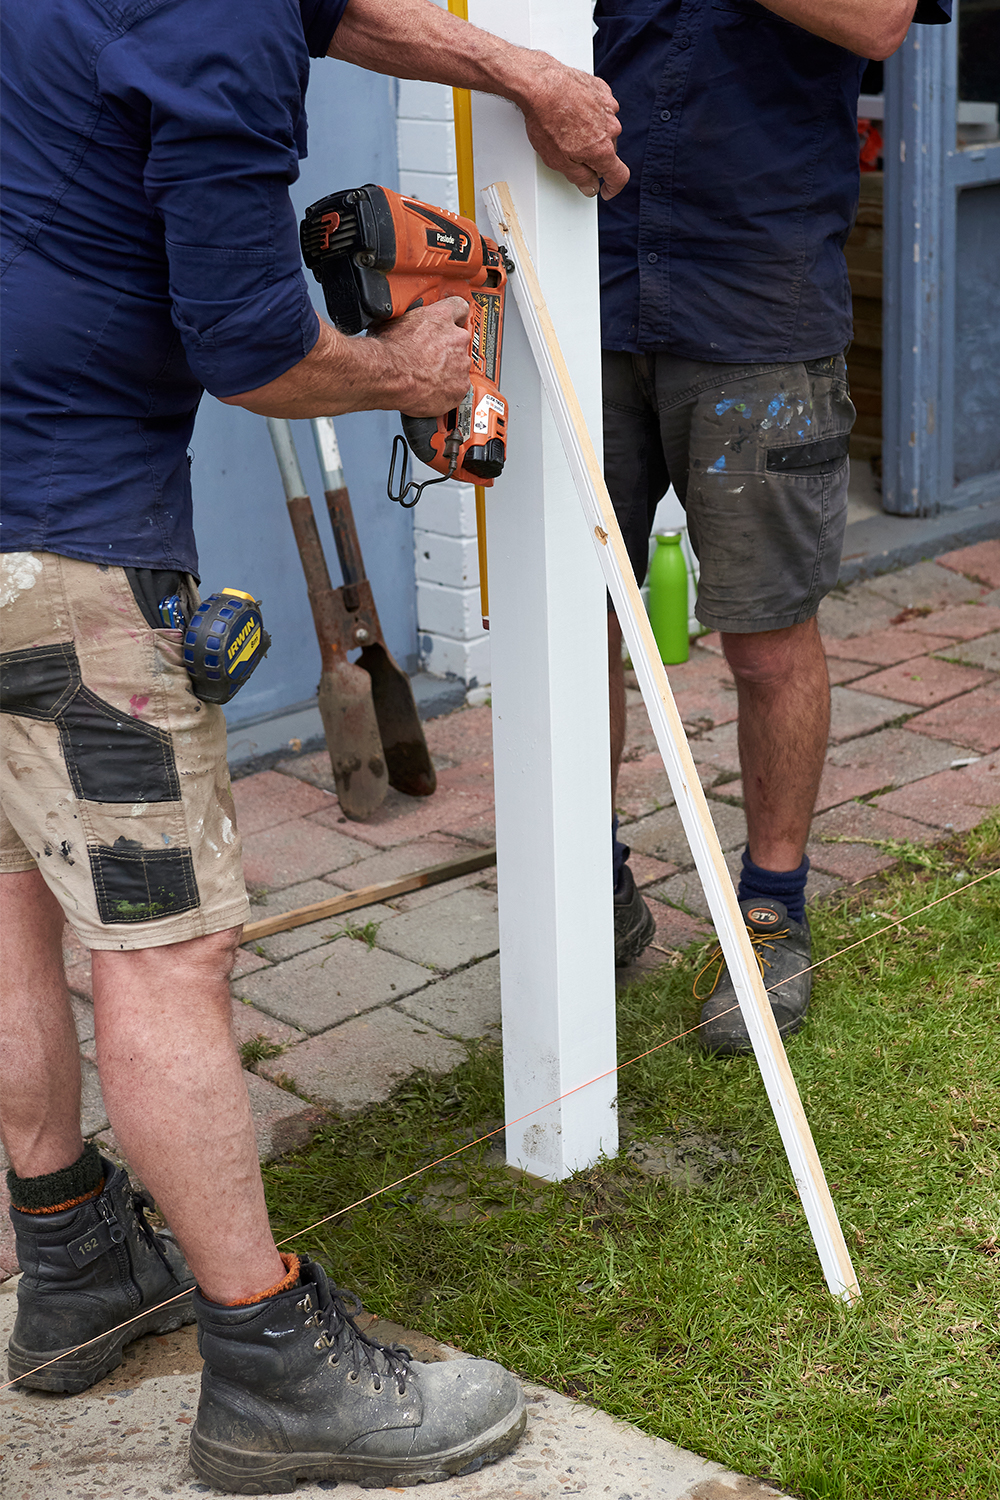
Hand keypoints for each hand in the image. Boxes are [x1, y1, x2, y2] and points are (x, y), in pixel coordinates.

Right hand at [368, 297, 471, 416]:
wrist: (386, 374)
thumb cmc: (387, 350)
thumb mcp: (396, 320)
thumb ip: (412, 320)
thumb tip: (407, 322)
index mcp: (441, 316)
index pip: (459, 308)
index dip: (453, 318)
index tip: (450, 324)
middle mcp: (456, 337)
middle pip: (460, 340)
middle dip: (447, 349)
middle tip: (429, 358)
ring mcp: (460, 363)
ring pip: (460, 365)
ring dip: (448, 370)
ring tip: (427, 377)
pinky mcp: (460, 386)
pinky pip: (459, 387)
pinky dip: (448, 390)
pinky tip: (432, 390)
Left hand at [516, 55, 628, 200]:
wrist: (540, 85)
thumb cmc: (546, 120)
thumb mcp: (558, 161)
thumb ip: (579, 177)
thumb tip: (590, 186)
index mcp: (602, 151)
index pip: (619, 176)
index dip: (613, 187)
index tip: (607, 190)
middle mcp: (611, 129)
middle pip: (609, 151)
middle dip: (595, 156)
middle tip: (573, 153)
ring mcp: (608, 107)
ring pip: (605, 128)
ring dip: (593, 132)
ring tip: (569, 127)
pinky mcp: (602, 90)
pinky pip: (602, 108)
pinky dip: (591, 112)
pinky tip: (574, 111)